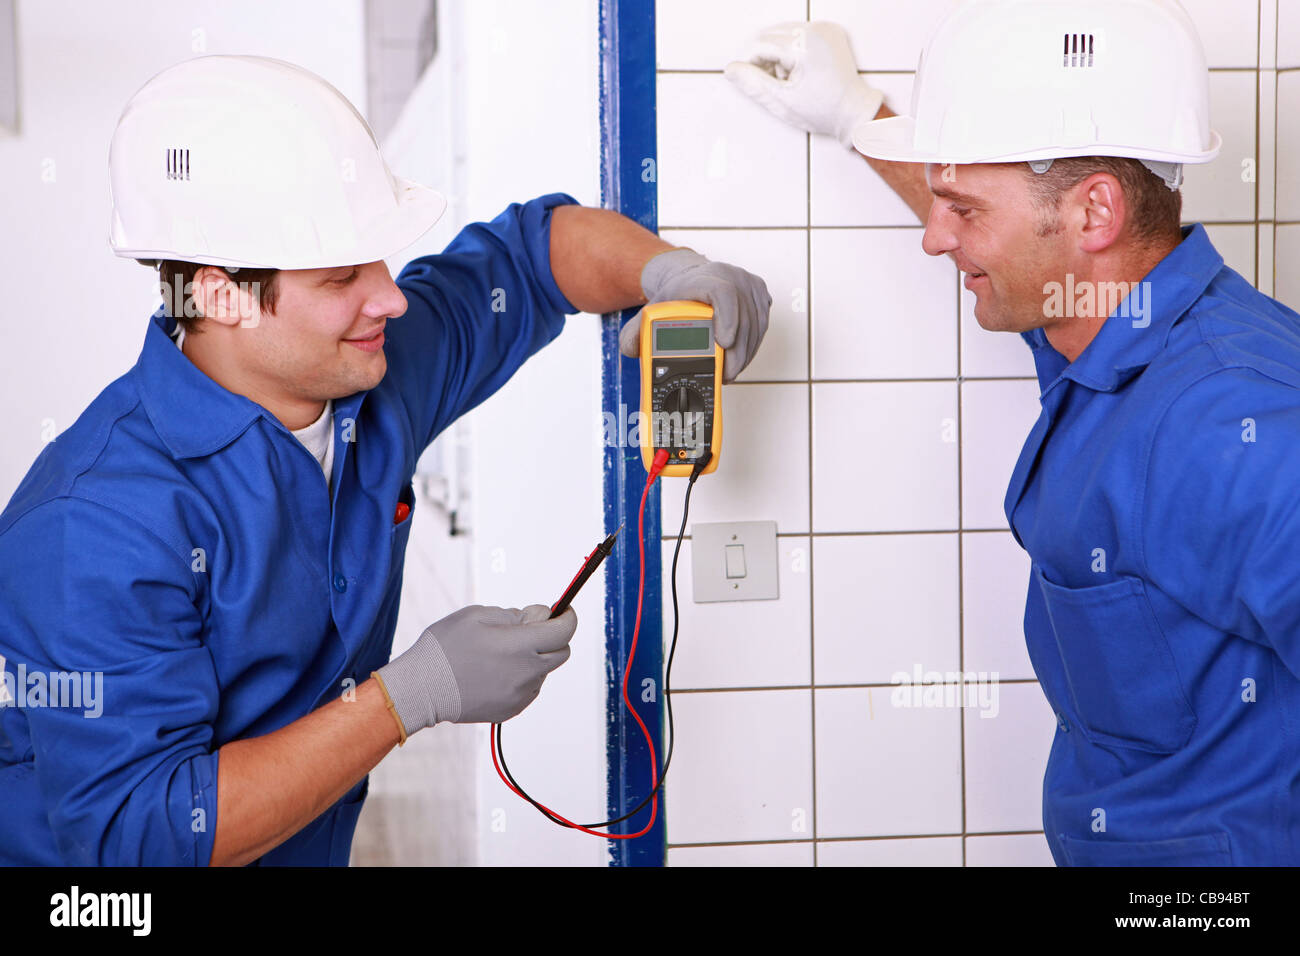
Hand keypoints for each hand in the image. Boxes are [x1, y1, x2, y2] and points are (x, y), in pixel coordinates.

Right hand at [376, 604, 575, 732]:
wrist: (421, 689)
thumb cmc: (444, 648)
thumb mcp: (477, 615)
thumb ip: (515, 614)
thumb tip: (538, 617)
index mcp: (521, 645)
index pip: (564, 630)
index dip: (567, 616)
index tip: (563, 610)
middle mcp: (527, 672)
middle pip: (562, 652)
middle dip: (554, 637)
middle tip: (529, 629)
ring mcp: (521, 694)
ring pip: (544, 671)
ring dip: (534, 658)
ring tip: (499, 654)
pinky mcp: (512, 709)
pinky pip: (529, 688)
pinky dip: (522, 676)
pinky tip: (494, 672)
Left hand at [619, 248, 771, 382]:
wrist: (692, 279)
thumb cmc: (675, 298)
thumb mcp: (650, 314)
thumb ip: (634, 333)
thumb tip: (631, 350)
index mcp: (701, 278)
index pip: (722, 292)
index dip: (727, 317)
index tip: (724, 342)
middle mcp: (730, 275)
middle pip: (742, 317)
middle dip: (736, 352)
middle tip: (725, 375)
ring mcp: (748, 284)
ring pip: (755, 325)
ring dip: (745, 354)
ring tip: (729, 372)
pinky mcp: (761, 294)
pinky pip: (762, 324)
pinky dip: (752, 346)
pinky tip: (739, 358)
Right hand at [724, 21, 882, 147]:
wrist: (853, 112)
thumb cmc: (823, 111)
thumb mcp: (781, 102)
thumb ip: (753, 84)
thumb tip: (731, 70)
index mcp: (803, 46)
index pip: (760, 44)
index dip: (750, 64)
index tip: (753, 82)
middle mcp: (815, 30)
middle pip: (770, 35)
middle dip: (765, 58)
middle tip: (775, 84)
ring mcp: (824, 29)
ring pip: (782, 33)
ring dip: (777, 53)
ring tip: (790, 78)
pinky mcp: (829, 31)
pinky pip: (799, 34)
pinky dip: (793, 49)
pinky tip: (801, 69)